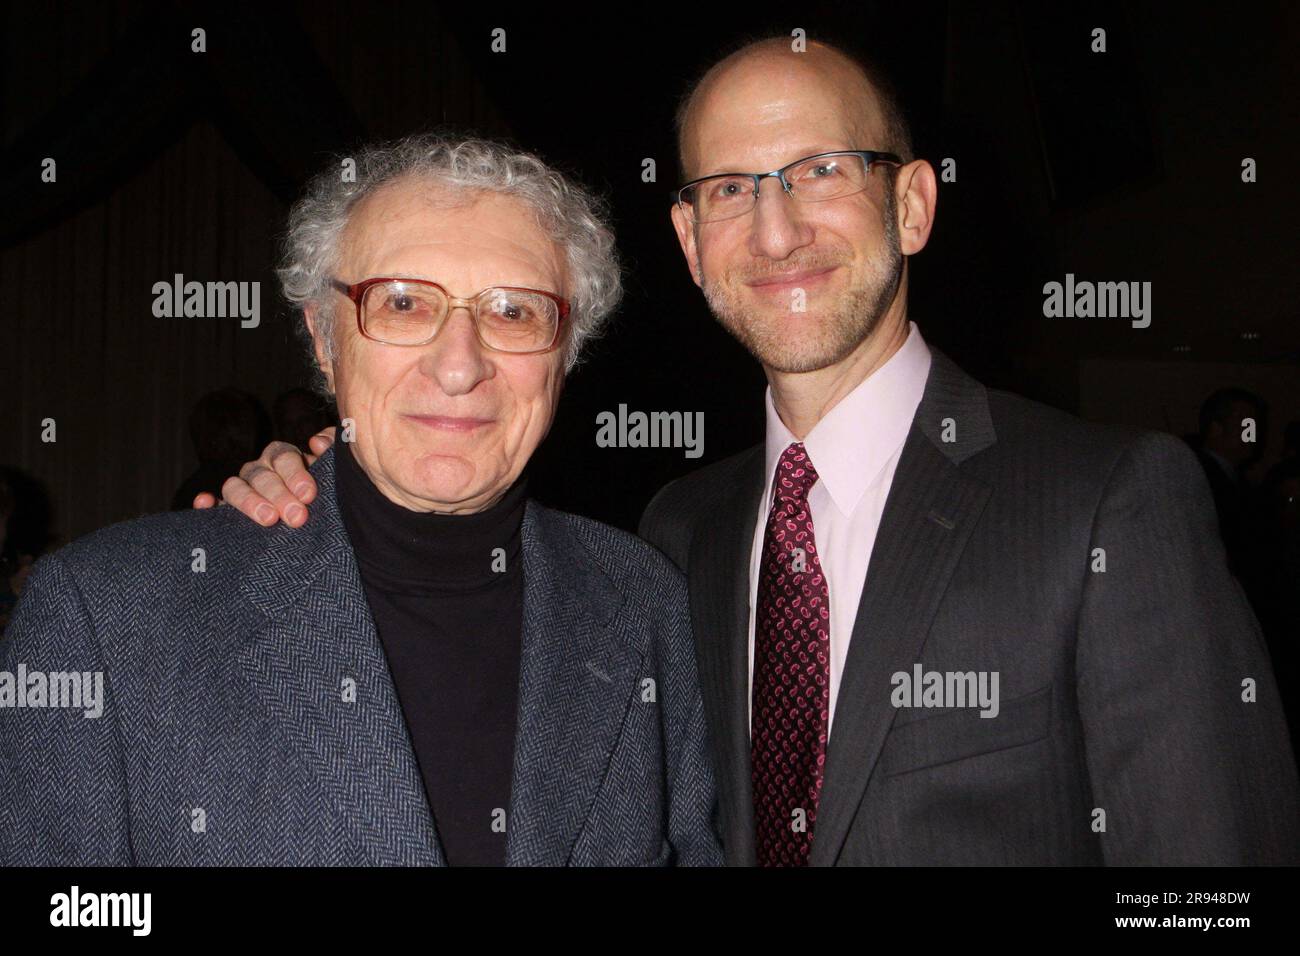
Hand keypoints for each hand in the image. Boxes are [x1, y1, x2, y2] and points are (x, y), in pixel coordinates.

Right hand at [192, 427, 335, 526]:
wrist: (309, 520)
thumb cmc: (321, 493)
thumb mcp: (330, 472)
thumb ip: (330, 452)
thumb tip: (318, 441)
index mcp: (282, 458)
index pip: (283, 457)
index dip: (295, 473)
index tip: (309, 494)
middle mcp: (259, 470)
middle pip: (261, 476)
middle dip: (279, 495)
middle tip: (296, 517)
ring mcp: (241, 489)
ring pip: (234, 487)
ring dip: (249, 502)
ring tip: (268, 519)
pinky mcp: (225, 510)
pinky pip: (211, 504)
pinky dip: (206, 503)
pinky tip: (205, 504)